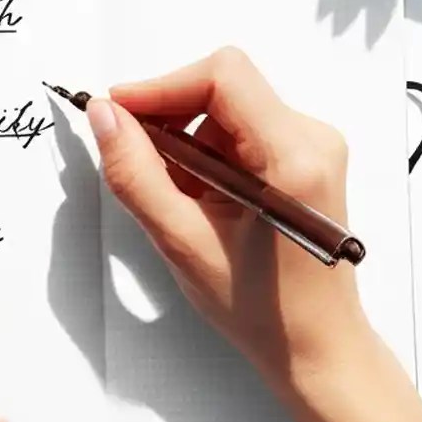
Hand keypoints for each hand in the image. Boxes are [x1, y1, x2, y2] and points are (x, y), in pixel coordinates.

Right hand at [89, 48, 421, 421]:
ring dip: (188, 141)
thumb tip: (105, 117)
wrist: (316, 344)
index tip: (119, 112)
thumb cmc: (262, 308)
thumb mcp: (183, 242)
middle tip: (138, 160)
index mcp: (295, 158)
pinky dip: (208, 154)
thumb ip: (136, 174)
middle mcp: (313, 140)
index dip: (162, 86)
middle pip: (224, 87)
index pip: (223, 77)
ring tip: (177, 197)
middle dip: (171, 116)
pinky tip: (201, 198)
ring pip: (228, 108)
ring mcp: (313, 146)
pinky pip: (242, 129)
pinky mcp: (305, 157)